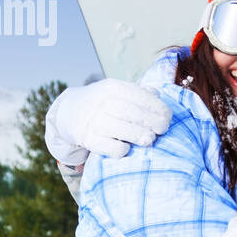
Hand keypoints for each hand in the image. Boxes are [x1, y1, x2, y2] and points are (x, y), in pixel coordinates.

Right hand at [44, 79, 172, 164]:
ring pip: (116, 128)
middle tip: (163, 129)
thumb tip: (157, 95)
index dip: (156, 106)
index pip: (137, 95)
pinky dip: (119, 149)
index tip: (168, 116)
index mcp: (112, 88)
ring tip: (149, 140)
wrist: (69, 111)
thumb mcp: (118, 91)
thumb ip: (139, 92)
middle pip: (129, 111)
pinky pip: (105, 146)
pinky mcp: (86, 138)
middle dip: (150, 121)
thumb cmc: (104, 103)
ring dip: (136, 134)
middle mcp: (100, 102)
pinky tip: (127, 149)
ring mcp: (92, 121)